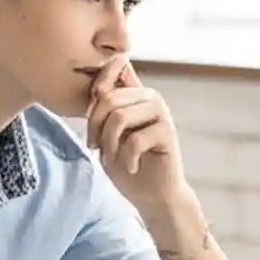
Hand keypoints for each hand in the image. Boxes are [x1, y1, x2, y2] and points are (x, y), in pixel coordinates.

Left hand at [85, 56, 187, 206]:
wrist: (153, 195)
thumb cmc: (125, 163)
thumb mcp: (105, 133)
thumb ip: (102, 110)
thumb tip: (96, 91)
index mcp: (134, 93)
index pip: (118, 64)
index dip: (99, 76)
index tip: (91, 106)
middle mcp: (149, 98)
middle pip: (109, 97)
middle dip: (94, 126)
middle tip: (95, 147)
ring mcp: (161, 114)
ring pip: (119, 117)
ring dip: (109, 143)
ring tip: (111, 158)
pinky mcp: (168, 133)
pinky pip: (135, 140)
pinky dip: (126, 158)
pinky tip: (132, 167)